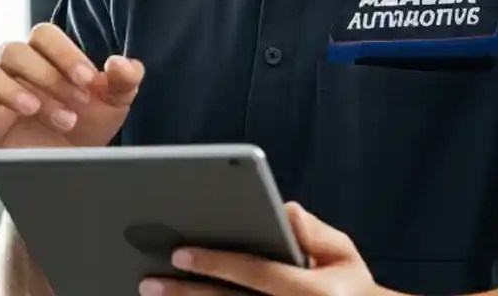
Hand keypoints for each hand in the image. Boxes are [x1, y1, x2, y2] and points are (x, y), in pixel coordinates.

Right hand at [0, 23, 143, 148]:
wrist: (77, 162)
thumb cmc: (91, 122)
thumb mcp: (116, 101)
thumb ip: (125, 78)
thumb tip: (122, 63)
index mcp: (49, 54)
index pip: (45, 35)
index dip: (65, 54)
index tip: (87, 80)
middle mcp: (21, 67)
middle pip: (16, 50)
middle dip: (47, 78)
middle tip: (74, 105)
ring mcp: (1, 90)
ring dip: (16, 92)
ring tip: (38, 111)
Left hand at [140, 203, 392, 295]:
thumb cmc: (348, 286)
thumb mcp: (343, 254)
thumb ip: (314, 231)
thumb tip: (285, 210)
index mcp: (309, 291)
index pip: (255, 273)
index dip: (216, 262)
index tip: (180, 252)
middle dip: (186, 292)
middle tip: (149, 280)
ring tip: (152, 293)